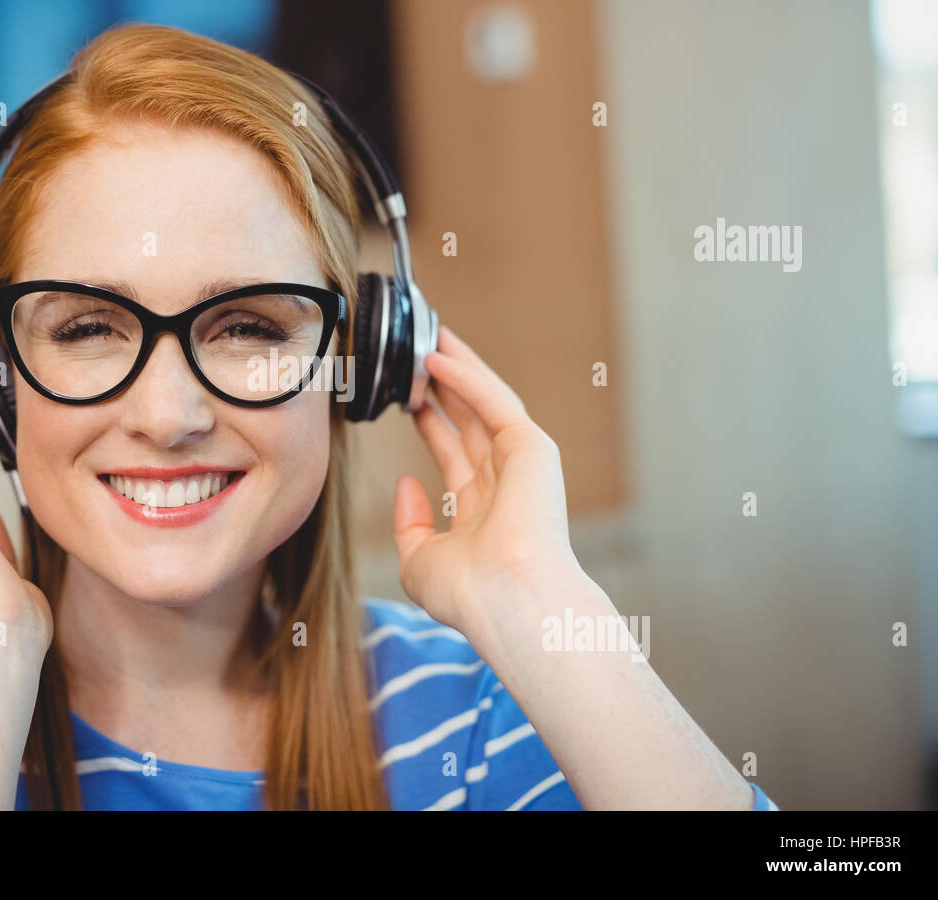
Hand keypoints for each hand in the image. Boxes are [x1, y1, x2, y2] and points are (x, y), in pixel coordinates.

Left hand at [392, 326, 583, 634]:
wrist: (508, 601)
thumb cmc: (468, 594)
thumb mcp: (420, 561)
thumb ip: (411, 524)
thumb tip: (409, 485)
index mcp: (482, 512)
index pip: (452, 454)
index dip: (430, 422)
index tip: (405, 397)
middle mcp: (504, 483)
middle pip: (469, 420)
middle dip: (443, 386)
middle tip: (414, 352)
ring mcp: (521, 464)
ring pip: (484, 402)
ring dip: (457, 369)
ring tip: (428, 336)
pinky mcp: (532, 448)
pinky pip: (494, 401)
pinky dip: (467, 377)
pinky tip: (439, 357)